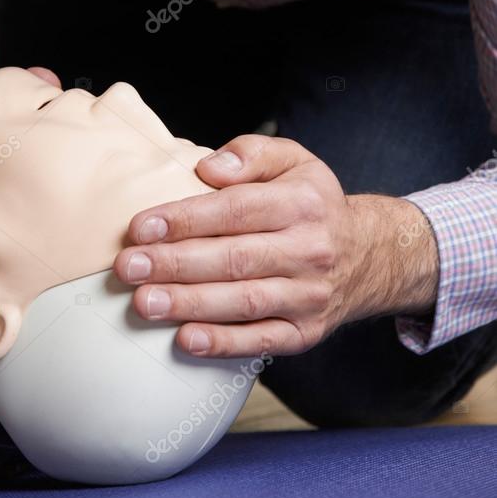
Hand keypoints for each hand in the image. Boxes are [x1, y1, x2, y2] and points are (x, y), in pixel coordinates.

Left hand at [113, 134, 438, 358]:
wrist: (369, 253)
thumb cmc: (311, 202)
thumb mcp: (293, 159)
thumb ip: (250, 153)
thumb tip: (208, 167)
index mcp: (301, 203)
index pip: (236, 210)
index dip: (186, 219)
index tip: (140, 227)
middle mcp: (308, 251)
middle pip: (234, 259)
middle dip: (175, 264)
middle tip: (128, 267)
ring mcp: (308, 296)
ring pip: (243, 302)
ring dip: (189, 305)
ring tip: (143, 303)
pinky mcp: (305, 332)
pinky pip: (261, 341)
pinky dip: (223, 344)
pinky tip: (185, 339)